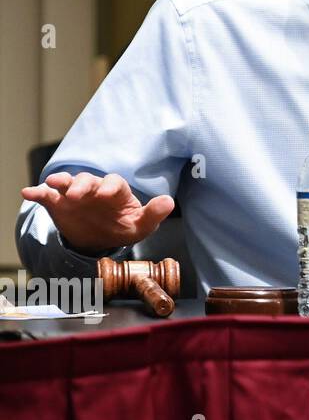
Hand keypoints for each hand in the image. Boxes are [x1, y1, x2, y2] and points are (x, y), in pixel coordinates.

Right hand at [20, 172, 173, 254]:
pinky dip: (38, 192)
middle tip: (76, 194)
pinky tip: (29, 192)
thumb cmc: (123, 226)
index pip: (114, 183)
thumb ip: (153, 214)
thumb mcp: (141, 225)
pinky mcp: (58, 203)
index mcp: (116, 191)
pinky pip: (47, 195)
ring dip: (61, 183)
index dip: (110, 186)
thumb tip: (169, 202)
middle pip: (88, 180)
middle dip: (82, 185)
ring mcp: (75, 194)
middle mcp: (95, 189)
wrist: (101, 239)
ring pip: (68, 183)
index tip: (107, 194)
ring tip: (52, 185)